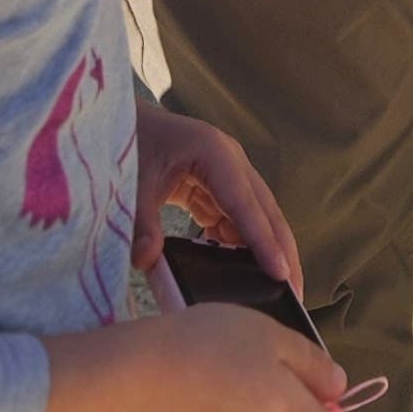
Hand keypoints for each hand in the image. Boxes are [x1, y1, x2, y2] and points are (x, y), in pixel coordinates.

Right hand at [116, 305, 352, 411]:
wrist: (133, 377)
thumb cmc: (207, 344)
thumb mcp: (268, 334)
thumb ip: (312, 364)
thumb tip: (338, 389)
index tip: (314, 394)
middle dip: (278, 404)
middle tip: (246, 361)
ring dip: (243, 409)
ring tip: (210, 370)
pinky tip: (187, 392)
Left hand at [131, 99, 301, 293]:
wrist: (117, 117)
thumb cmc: (130, 142)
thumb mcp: (132, 181)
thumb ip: (141, 222)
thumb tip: (147, 261)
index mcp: (213, 152)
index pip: (245, 204)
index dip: (263, 242)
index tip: (281, 274)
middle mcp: (230, 160)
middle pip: (265, 210)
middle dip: (282, 251)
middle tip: (295, 294)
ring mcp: (228, 172)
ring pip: (255, 217)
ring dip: (264, 250)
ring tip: (275, 291)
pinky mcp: (218, 186)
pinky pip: (236, 219)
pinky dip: (239, 245)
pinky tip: (239, 271)